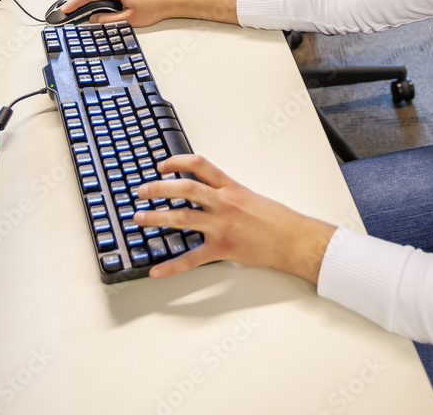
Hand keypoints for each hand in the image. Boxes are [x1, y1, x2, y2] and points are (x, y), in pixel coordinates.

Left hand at [133, 154, 335, 281]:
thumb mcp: (249, 196)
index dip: (177, 161)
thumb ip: (226, 194)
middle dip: (159, 188)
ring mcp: (222, 226)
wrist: (293, 239)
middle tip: (142, 191)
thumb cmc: (276, 218)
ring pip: (183, 218)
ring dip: (157, 218)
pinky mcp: (223, 249)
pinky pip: (192, 258)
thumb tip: (205, 194)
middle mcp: (223, 203)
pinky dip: (172, 266)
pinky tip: (157, 271)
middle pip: (185, 188)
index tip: (162, 165)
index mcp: (230, 187)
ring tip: (140, 219)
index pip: (199, 165)